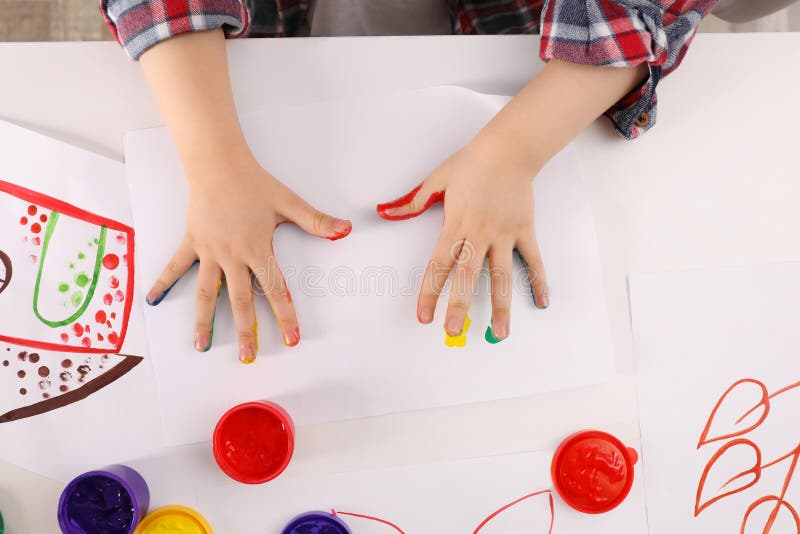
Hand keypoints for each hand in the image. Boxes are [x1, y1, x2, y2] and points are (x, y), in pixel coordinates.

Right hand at [146, 156, 351, 362]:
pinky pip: (175, 266)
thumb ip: (316, 221)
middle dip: (246, 331)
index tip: (291, 339)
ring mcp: (209, 252)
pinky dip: (163, 282)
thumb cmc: (254, 183)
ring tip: (201, 346)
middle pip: (240, 300)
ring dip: (204, 320)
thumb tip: (344, 230)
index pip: (275, 290)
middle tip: (248, 357)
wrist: (218, 164)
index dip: (284, 315)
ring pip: (207, 292)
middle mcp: (232, 256)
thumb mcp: (288, 203)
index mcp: (258, 250)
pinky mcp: (191, 242)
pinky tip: (152, 301)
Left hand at [376, 136, 547, 342]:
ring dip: (501, 306)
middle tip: (453, 332)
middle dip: (459, 305)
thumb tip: (383, 212)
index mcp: (456, 224)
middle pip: (468, 275)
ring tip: (500, 334)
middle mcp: (480, 234)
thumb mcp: (436, 180)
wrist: (509, 148)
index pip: (439, 264)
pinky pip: (533, 260)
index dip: (430, 292)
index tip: (424, 316)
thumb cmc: (471, 163)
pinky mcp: (525, 230)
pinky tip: (542, 303)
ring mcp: (505, 234)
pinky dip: (539, 281)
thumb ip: (411, 202)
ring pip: (502, 275)